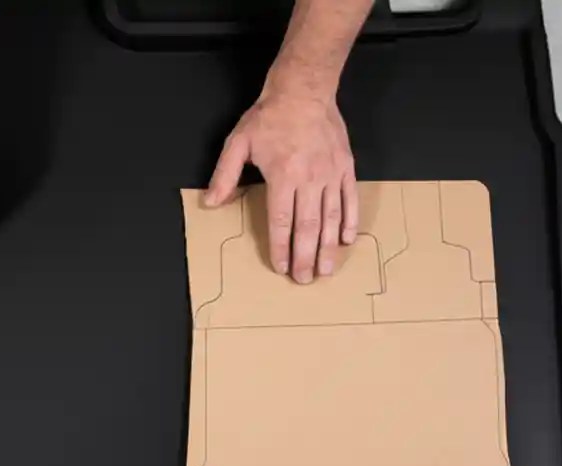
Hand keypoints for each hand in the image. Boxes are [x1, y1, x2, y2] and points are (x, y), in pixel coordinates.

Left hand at [206, 89, 357, 283]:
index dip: (281, 247)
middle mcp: (309, 179)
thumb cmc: (269, 117)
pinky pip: (350, 199)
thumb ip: (224, 175)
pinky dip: (350, 221)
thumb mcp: (238, 143)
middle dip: (306, 256)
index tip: (281, 266)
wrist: (304, 90)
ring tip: (326, 269)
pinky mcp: (345, 167)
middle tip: (305, 279)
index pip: (281, 221)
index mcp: (283, 176)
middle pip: (308, 226)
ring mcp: (331, 174)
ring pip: (331, 218)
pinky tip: (347, 240)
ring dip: (328, 247)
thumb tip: (211, 202)